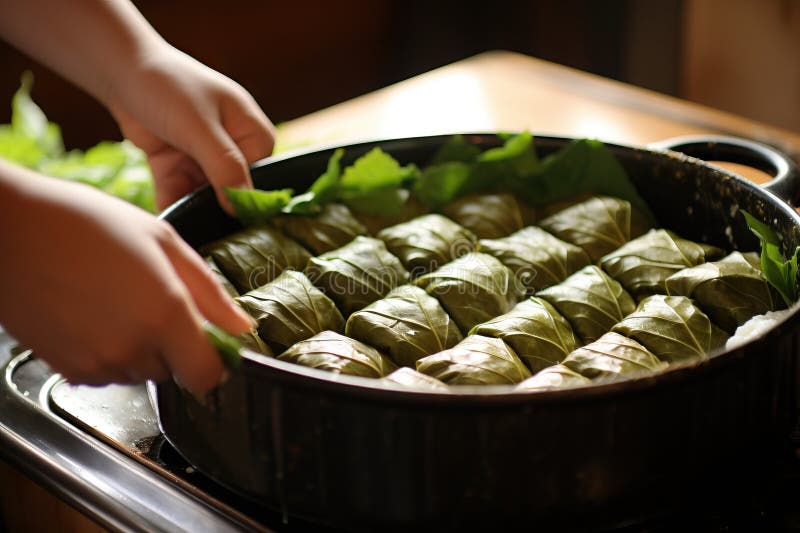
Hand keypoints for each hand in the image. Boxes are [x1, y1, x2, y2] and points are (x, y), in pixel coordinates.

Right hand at [0, 162, 253, 393]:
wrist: (8, 231)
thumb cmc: (83, 223)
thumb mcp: (162, 241)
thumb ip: (209, 291)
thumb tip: (242, 327)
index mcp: (165, 314)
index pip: (209, 376)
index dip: (214, 362)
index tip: (209, 342)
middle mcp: (133, 347)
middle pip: (175, 372)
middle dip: (174, 345)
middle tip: (153, 301)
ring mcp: (97, 363)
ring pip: (141, 372)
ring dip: (141, 348)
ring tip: (118, 300)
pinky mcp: (68, 370)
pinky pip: (107, 373)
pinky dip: (109, 353)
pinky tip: (94, 314)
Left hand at [107, 45, 274, 212]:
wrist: (120, 69)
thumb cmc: (168, 86)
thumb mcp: (199, 127)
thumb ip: (224, 166)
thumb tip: (241, 209)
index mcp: (252, 132)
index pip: (259, 177)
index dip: (245, 200)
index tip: (229, 219)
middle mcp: (233, 146)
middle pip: (231, 189)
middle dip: (215, 207)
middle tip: (203, 227)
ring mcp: (204, 156)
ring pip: (203, 195)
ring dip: (191, 209)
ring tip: (183, 224)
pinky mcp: (178, 163)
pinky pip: (179, 191)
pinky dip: (172, 203)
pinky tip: (166, 215)